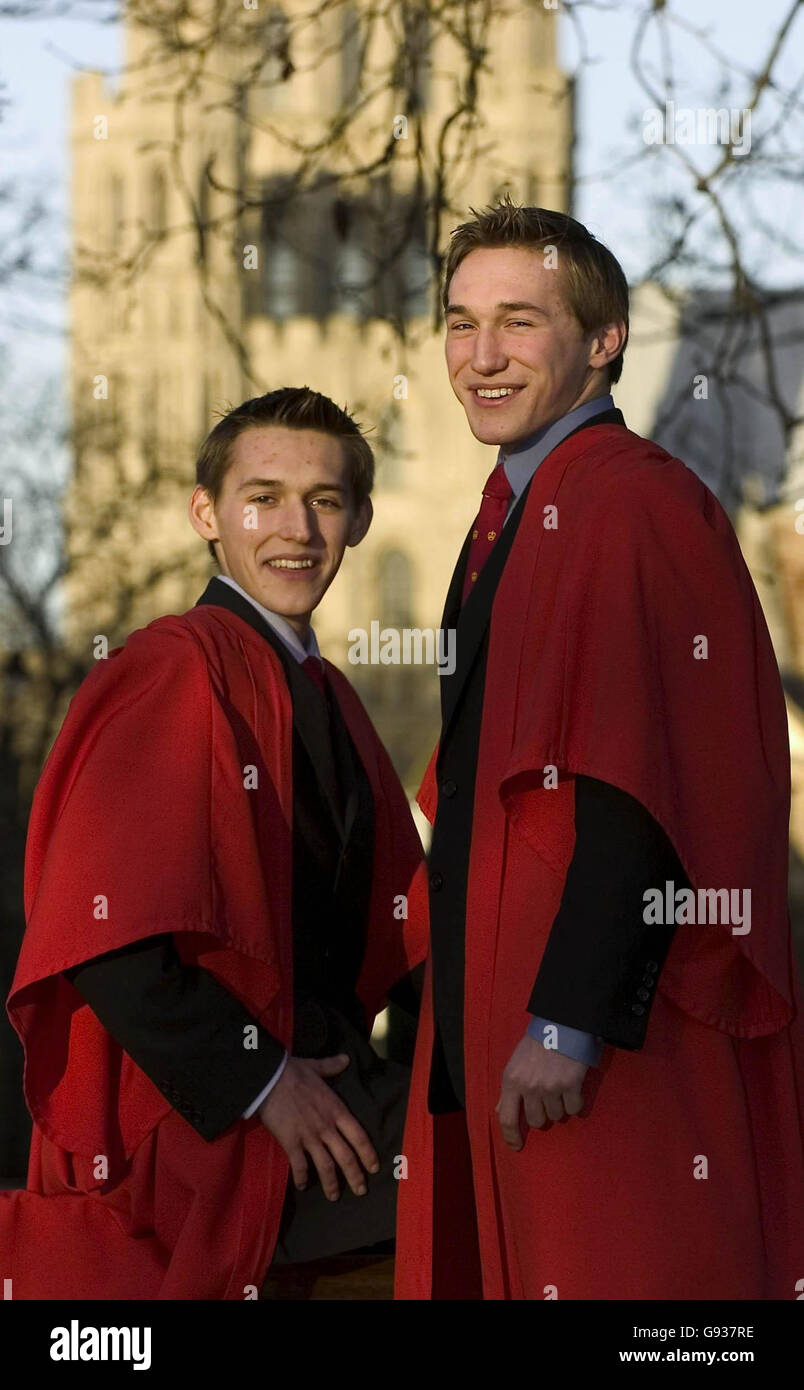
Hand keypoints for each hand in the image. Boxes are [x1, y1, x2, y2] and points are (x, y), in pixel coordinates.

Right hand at [257, 1053, 379, 1199]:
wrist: (270, 1078)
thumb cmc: (294, 1072)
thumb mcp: (317, 1067)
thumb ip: (332, 1066)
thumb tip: (345, 1058)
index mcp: (336, 1110)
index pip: (359, 1136)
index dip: (368, 1154)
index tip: (374, 1167)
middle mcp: (326, 1127)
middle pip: (346, 1157)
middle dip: (355, 1177)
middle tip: (361, 1191)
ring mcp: (309, 1136)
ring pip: (326, 1166)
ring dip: (331, 1184)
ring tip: (334, 1196)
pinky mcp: (291, 1142)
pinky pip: (299, 1165)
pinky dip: (302, 1178)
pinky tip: (302, 1186)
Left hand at [495, 1034, 587, 1149]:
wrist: (561, 1024)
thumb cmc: (536, 1044)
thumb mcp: (515, 1063)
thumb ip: (509, 1089)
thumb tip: (500, 1111)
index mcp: (511, 1080)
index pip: (506, 1118)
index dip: (511, 1137)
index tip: (517, 1147)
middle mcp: (529, 1087)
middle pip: (535, 1121)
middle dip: (541, 1116)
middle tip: (546, 1102)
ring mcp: (550, 1087)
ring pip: (556, 1116)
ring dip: (559, 1107)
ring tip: (559, 1088)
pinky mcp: (570, 1085)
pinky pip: (574, 1109)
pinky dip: (575, 1103)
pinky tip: (573, 1088)